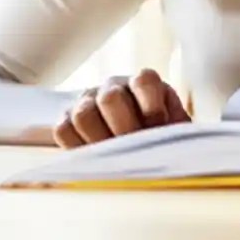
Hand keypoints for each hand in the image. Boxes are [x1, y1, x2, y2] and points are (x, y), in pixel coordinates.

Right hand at [53, 69, 190, 148]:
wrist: (134, 140)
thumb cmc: (160, 134)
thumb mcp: (174, 128)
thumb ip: (176, 130)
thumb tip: (173, 146)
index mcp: (144, 83)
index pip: (144, 80)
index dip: (152, 107)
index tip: (158, 128)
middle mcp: (113, 87)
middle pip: (110, 98)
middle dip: (124, 128)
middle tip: (134, 149)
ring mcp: (87, 101)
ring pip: (83, 114)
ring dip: (99, 141)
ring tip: (114, 159)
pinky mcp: (67, 119)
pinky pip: (63, 130)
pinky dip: (77, 147)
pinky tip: (95, 158)